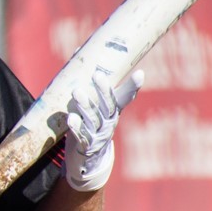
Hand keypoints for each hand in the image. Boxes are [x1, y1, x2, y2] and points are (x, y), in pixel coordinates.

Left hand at [64, 71, 143, 191]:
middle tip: (98, 75)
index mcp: (112, 112)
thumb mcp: (93, 106)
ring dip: (85, 105)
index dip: (133, 86)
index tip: (140, 73)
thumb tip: (78, 51)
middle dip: (104, 90)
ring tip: (77, 92)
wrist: (87, 159)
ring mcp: (98, 135)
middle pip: (108, 106)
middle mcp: (108, 123)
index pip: (124, 97)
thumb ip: (87, 80)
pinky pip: (81, 136)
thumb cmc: (89, 125)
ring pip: (93, 119)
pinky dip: (76, 127)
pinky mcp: (85, 146)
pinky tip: (71, 118)